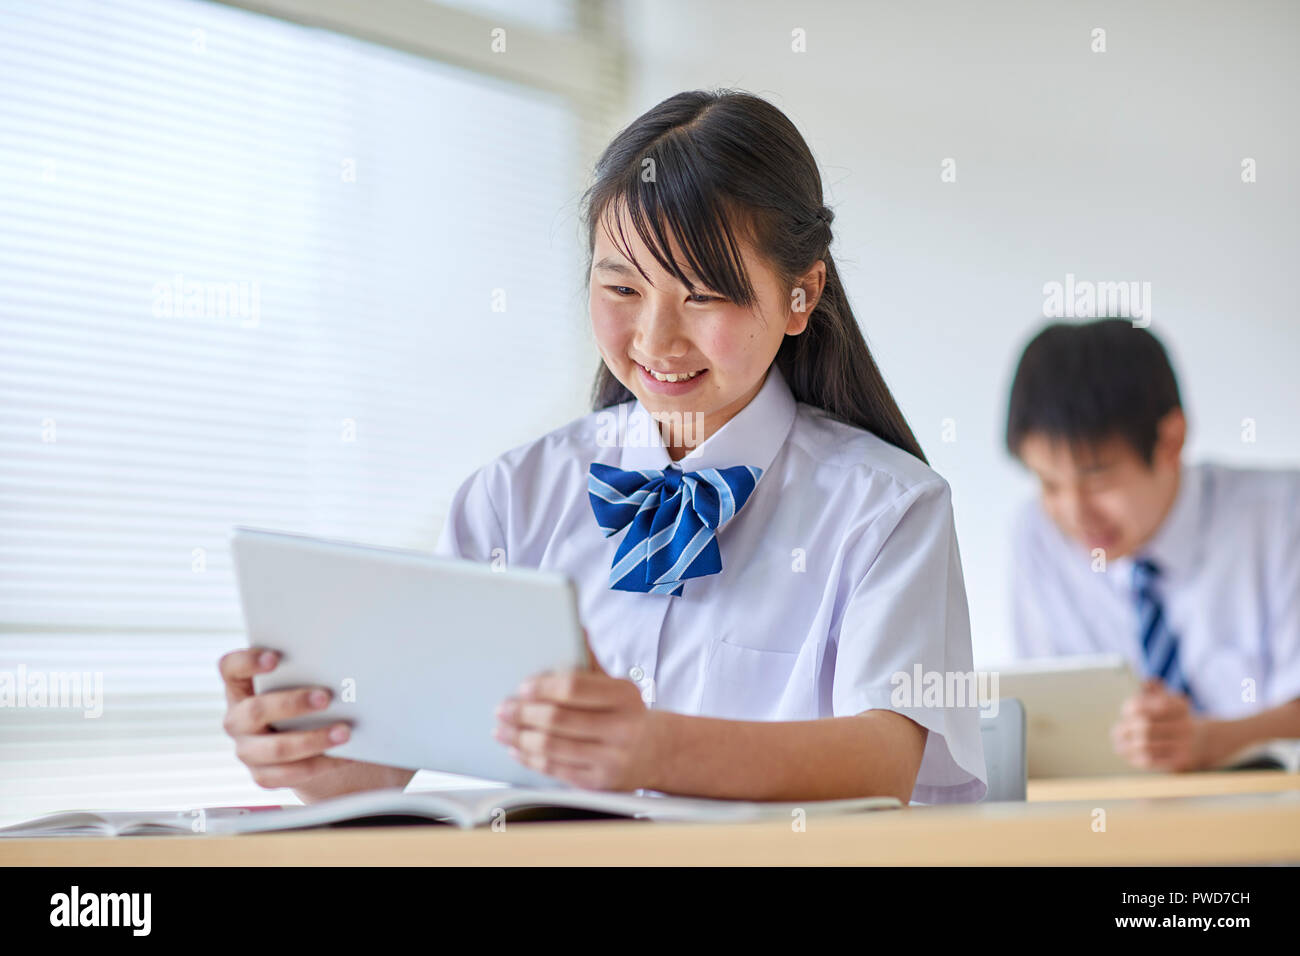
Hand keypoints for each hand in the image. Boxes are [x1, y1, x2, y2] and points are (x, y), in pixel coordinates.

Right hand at [219, 647, 412, 800]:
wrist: (306, 743)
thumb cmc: (304, 700)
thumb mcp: (300, 683)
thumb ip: (308, 672)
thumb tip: (343, 664)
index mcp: (241, 687)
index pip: (230, 668)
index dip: (248, 662)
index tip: (275, 657)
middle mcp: (238, 719)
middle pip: (255, 710)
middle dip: (293, 704)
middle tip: (326, 697)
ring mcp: (247, 749)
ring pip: (276, 748)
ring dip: (313, 740)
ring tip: (344, 732)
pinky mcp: (263, 775)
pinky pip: (290, 774)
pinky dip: (321, 764)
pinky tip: (345, 755)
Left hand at [493, 629, 663, 790]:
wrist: (658, 751)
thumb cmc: (627, 713)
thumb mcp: (617, 685)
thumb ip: (591, 662)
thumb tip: (573, 628)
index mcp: (624, 696)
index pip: (574, 687)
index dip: (543, 687)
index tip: (522, 687)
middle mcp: (621, 727)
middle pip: (558, 719)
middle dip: (523, 714)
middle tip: (503, 709)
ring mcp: (611, 758)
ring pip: (552, 747)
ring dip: (519, 737)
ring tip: (502, 729)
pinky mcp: (598, 782)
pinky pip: (555, 770)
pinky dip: (530, 759)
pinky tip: (517, 749)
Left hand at [1110, 678, 1213, 770]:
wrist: (1204, 743)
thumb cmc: (1176, 718)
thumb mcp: (1170, 700)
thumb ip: (1155, 690)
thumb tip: (1146, 683)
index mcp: (1180, 706)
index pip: (1148, 705)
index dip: (1130, 708)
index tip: (1125, 712)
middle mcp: (1184, 725)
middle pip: (1144, 727)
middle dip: (1125, 730)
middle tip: (1116, 732)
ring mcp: (1184, 744)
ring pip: (1145, 745)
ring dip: (1127, 746)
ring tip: (1119, 745)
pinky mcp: (1181, 761)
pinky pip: (1152, 760)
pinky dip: (1136, 758)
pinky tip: (1130, 755)